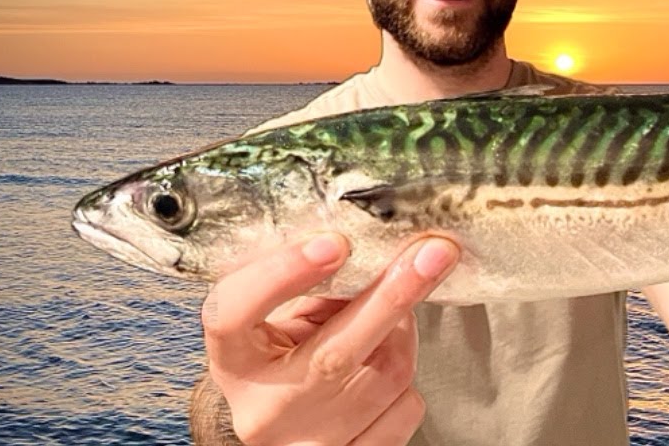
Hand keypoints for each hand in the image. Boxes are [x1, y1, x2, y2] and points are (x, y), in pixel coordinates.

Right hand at [200, 234, 459, 445]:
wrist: (285, 424)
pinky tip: (384, 365)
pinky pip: (406, 409)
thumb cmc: (284, 356)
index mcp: (235, 359)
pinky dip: (407, 378)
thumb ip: (312, 287)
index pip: (235, 314)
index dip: (281, 275)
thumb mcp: (278, 318)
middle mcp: (265, 409)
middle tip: (434, 252)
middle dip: (392, 295)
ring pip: (385, 376)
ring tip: (388, 317)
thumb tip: (377, 257)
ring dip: (402, 333)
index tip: (333, 243)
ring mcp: (307, 443)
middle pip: (333, 354)